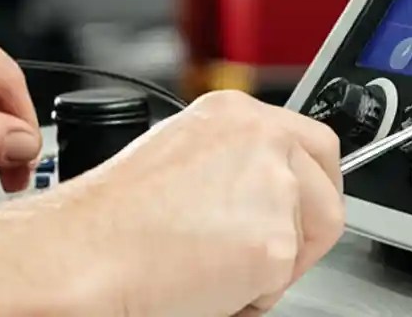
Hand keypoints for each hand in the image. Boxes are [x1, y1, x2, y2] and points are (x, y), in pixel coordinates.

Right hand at [42, 89, 344, 316]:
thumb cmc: (110, 219)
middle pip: (329, 193)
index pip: (314, 146)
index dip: (308, 189)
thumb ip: (231, 163)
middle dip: (304, 231)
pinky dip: (249, 299)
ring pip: (309, 242)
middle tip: (258, 255)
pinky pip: (282, 286)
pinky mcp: (275, 242)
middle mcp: (262, 138)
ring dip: (271, 267)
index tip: (299, 212)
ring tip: (209, 267)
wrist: (82, 253)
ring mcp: (274, 188)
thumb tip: (257, 191)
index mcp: (236, 114)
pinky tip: (204, 285)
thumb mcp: (181, 158)